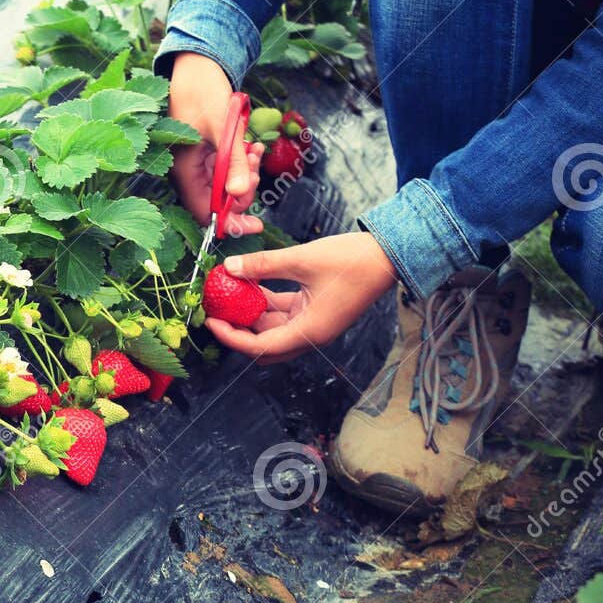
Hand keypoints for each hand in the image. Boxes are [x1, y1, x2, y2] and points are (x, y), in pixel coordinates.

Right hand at [167, 53, 263, 237]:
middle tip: (255, 168)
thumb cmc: (203, 93)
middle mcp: (188, 172)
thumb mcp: (223, 128)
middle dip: (242, 191)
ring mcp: (198, 164)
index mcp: (184, 171)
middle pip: (219, 202)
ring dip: (245, 174)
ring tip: (254, 151)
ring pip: (226, 186)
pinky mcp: (207, 154)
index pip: (204, 212)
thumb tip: (240, 194)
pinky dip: (243, 162)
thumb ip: (233, 162)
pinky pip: (228, 169)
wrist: (197, 67)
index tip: (256, 223)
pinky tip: (252, 146)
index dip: (230, 222)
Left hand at [205, 232, 397, 363]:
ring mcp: (313, 323)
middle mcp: (311, 334)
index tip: (211, 322)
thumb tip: (229, 268)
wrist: (390, 254)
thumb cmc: (353, 260)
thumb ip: (263, 266)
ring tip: (227, 294)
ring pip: (273, 328)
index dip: (232, 337)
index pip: (260, 347)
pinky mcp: (315, 310)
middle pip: (264, 345)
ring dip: (251, 315)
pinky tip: (249, 284)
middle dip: (238, 331)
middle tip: (216, 312)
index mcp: (310, 331)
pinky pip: (284, 313)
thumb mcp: (302, 259)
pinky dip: (266, 303)